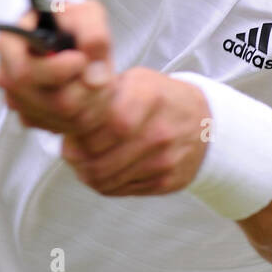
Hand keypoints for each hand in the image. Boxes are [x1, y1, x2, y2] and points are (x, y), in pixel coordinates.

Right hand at [0, 0, 113, 136]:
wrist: (72, 40)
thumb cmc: (72, 23)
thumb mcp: (87, 14)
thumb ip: (93, 34)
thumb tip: (93, 73)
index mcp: (11, 44)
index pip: (22, 71)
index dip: (56, 70)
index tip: (80, 59)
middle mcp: (8, 76)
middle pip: (47, 100)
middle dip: (83, 86)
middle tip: (95, 67)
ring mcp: (19, 101)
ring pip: (62, 116)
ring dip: (92, 98)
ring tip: (97, 77)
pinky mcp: (34, 119)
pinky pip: (66, 126)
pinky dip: (88, 111)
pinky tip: (89, 91)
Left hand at [61, 68, 210, 196]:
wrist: (205, 124)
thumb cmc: (160, 99)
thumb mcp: (136, 80)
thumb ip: (102, 93)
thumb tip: (65, 115)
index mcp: (149, 97)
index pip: (104, 125)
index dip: (80, 134)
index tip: (71, 132)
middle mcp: (159, 132)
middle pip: (99, 158)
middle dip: (76, 156)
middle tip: (72, 149)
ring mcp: (164, 160)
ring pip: (104, 179)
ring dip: (85, 172)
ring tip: (85, 159)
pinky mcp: (165, 182)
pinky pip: (119, 190)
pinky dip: (104, 182)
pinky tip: (106, 167)